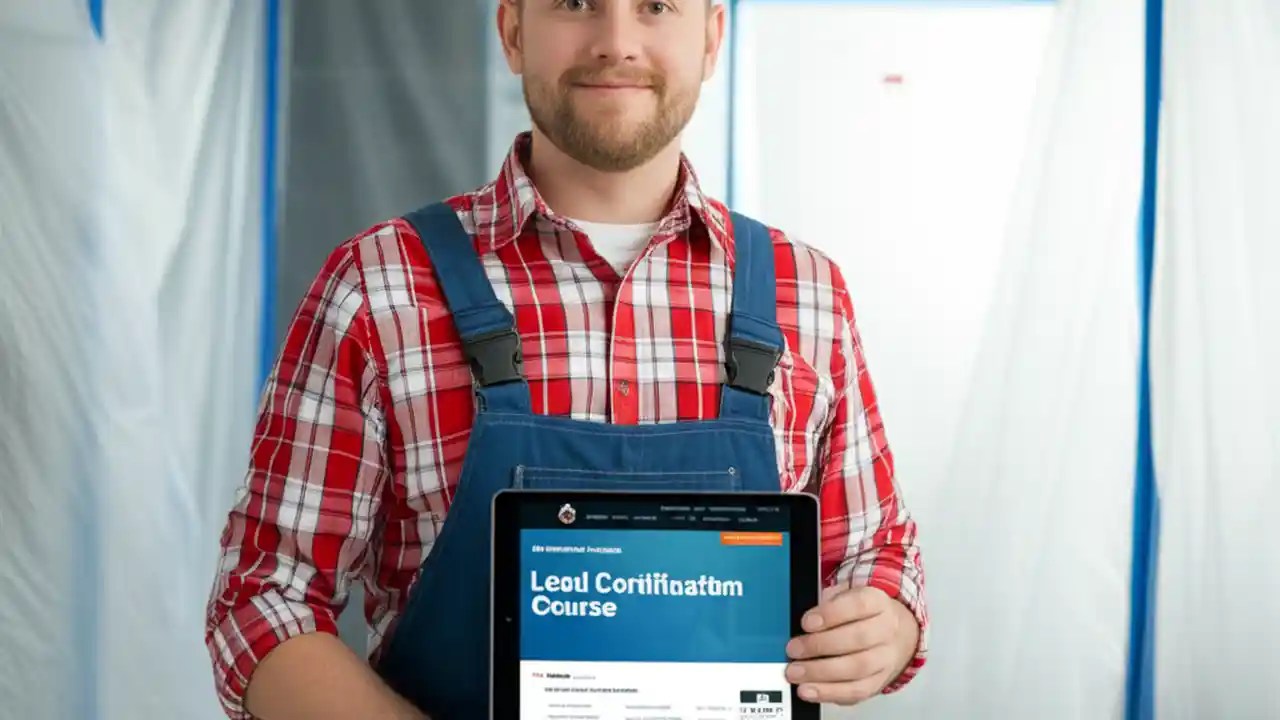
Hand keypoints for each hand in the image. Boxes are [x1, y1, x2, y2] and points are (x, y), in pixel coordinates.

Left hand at [784, 585, 919, 704]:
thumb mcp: (848, 595)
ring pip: (857, 668)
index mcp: (877, 602)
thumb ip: (829, 602)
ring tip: (796, 672)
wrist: (900, 636)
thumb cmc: (865, 615)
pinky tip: (809, 690)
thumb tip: (806, 619)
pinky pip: (856, 691)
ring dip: (821, 672)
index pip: (858, 605)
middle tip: (793, 649)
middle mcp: (886, 630)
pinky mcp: (879, 682)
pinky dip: (829, 693)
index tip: (806, 622)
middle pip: (857, 639)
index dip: (830, 614)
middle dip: (819, 645)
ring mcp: (885, 658)